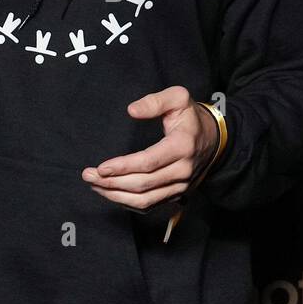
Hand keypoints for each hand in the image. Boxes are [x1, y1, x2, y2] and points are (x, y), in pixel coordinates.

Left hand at [82, 85, 220, 210]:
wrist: (214, 140)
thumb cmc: (190, 118)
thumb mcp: (178, 98)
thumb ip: (155, 101)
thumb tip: (131, 110)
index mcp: (182, 146)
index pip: (148, 162)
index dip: (123, 167)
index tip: (101, 167)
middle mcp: (182, 170)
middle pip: (142, 184)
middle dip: (111, 182)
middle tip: (88, 176)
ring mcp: (180, 186)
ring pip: (144, 200)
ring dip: (115, 196)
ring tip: (94, 185)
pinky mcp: (176, 195)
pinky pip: (149, 205)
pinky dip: (127, 203)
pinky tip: (110, 193)